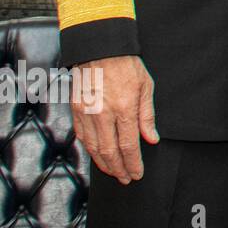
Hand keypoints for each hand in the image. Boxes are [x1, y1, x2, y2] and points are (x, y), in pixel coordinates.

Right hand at [71, 55, 158, 184]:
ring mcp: (86, 113)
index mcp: (124, 108)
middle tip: (126, 178)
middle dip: (119, 169)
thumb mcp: (146, 87)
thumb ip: (147, 116)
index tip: (137, 173)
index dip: (133, 163)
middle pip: (109, 152)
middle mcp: (103, 114)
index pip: (128, 145)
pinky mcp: (76, 110)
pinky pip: (82, 136)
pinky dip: (90, 150)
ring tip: (114, 172)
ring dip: (104, 163)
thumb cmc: (126, 65)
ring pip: (93, 148)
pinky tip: (98, 156)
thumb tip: (151, 139)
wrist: (99, 48)